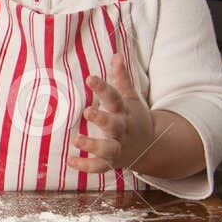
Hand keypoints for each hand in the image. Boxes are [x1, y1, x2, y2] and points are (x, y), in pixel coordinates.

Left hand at [69, 52, 153, 172]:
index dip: (103, 87)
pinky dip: (86, 166)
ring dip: (93, 145)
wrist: (151, 147)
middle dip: (101, 118)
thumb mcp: (131, 98)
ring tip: (77, 140)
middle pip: (113, 124)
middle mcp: (122, 130)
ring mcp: (118, 147)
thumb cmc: (133, 118)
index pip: (114, 97)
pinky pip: (100, 167)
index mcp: (124, 111)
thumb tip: (117, 54)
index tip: (91, 78)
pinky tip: (70, 161)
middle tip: (87, 111)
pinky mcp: (112, 161)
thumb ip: (122, 78)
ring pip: (107, 148)